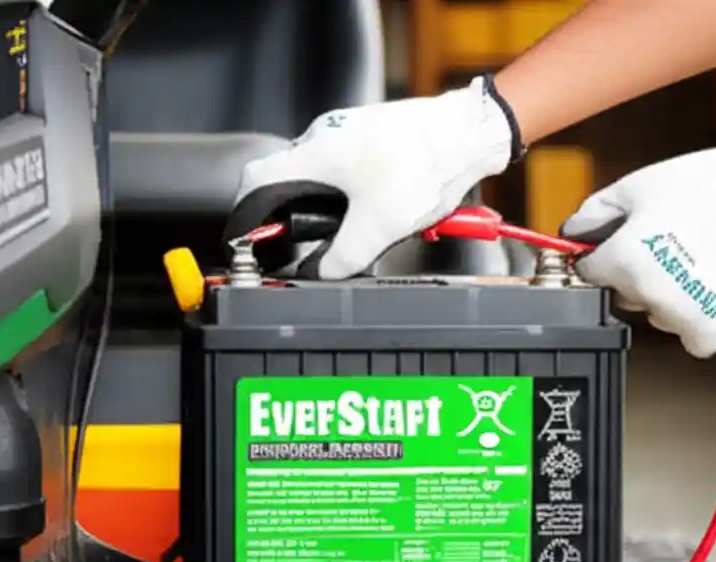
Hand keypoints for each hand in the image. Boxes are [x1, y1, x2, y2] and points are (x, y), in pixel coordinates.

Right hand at [233, 77, 517, 278]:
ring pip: (321, 179)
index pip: (255, 182)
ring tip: (360, 231)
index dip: (245, 216)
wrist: (470, 133)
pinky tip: (382, 213)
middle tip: (310, 248)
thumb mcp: (380, 226)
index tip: (248, 240)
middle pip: (287, 183)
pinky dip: (354, 198)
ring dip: (331, 210)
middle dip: (294, 220)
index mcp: (315, 154)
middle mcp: (325, 138)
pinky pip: (348, 172)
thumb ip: (343, 257)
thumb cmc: (428, 163)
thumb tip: (321, 275)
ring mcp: (349, 135)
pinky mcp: (372, 139)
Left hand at [563, 124, 715, 357]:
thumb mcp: (635, 187)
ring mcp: (682, 314)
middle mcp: (648, 293)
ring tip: (694, 258)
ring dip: (666, 296)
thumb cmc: (704, 186)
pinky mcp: (714, 326)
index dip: (600, 257)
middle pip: (621, 296)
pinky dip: (696, 321)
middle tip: (666, 244)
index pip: (587, 273)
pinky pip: (689, 338)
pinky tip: (707, 290)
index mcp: (623, 260)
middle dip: (634, 274)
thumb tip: (570, 234)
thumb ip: (593, 214)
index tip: (616, 247)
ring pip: (655, 315)